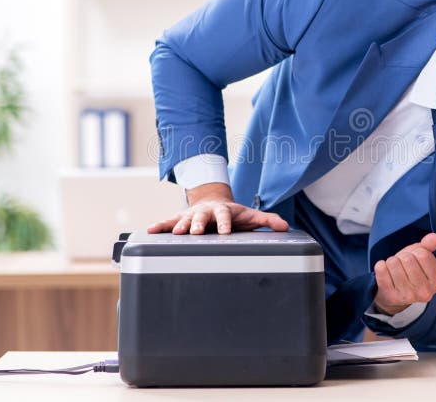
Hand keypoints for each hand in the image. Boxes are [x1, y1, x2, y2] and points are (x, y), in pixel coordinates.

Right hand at [147, 182, 288, 234]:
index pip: (224, 215)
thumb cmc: (234, 214)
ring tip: (174, 233)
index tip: (224, 231)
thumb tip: (285, 226)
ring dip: (179, 226)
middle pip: (202, 216)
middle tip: (197, 232)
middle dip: (199, 224)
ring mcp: (192, 215)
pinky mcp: (180, 218)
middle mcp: (206, 211)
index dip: (224, 223)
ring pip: (184, 219)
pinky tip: (149, 230)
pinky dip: (160, 225)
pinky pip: (168, 222)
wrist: (214, 201)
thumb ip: (267, 220)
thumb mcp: (251, 216)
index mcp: (223, 211)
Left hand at [373, 233, 435, 315]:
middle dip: (403, 257)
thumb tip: (434, 237)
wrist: (394, 294)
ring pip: (393, 263)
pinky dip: (380, 266)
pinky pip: (381, 270)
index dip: (415, 252)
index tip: (414, 259)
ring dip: (391, 262)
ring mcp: (408, 296)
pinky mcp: (391, 297)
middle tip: (403, 265)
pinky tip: (385, 272)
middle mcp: (425, 292)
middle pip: (408, 259)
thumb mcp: (420, 258)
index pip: (423, 254)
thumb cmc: (409, 272)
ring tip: (395, 270)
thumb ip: (428, 247)